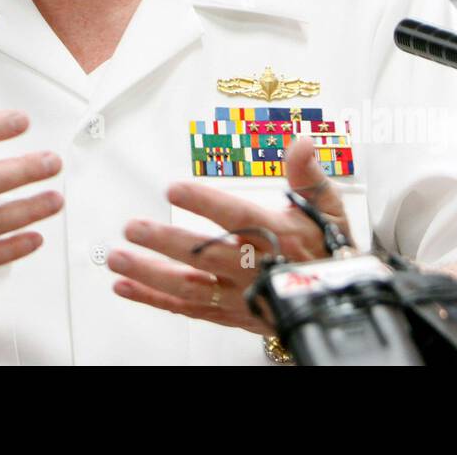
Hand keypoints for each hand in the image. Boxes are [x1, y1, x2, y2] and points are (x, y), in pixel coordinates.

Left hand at [108, 137, 352, 332]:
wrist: (337, 305)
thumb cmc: (327, 252)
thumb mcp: (327, 210)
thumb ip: (308, 175)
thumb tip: (302, 141)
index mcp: (278, 237)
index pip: (237, 217)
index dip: (205, 202)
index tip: (175, 188)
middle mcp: (255, 269)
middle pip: (205, 255)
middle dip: (166, 242)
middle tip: (134, 227)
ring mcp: (240, 295)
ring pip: (190, 288)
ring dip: (150, 273)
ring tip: (119, 258)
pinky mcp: (230, 314)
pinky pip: (187, 309)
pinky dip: (154, 300)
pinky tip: (127, 287)